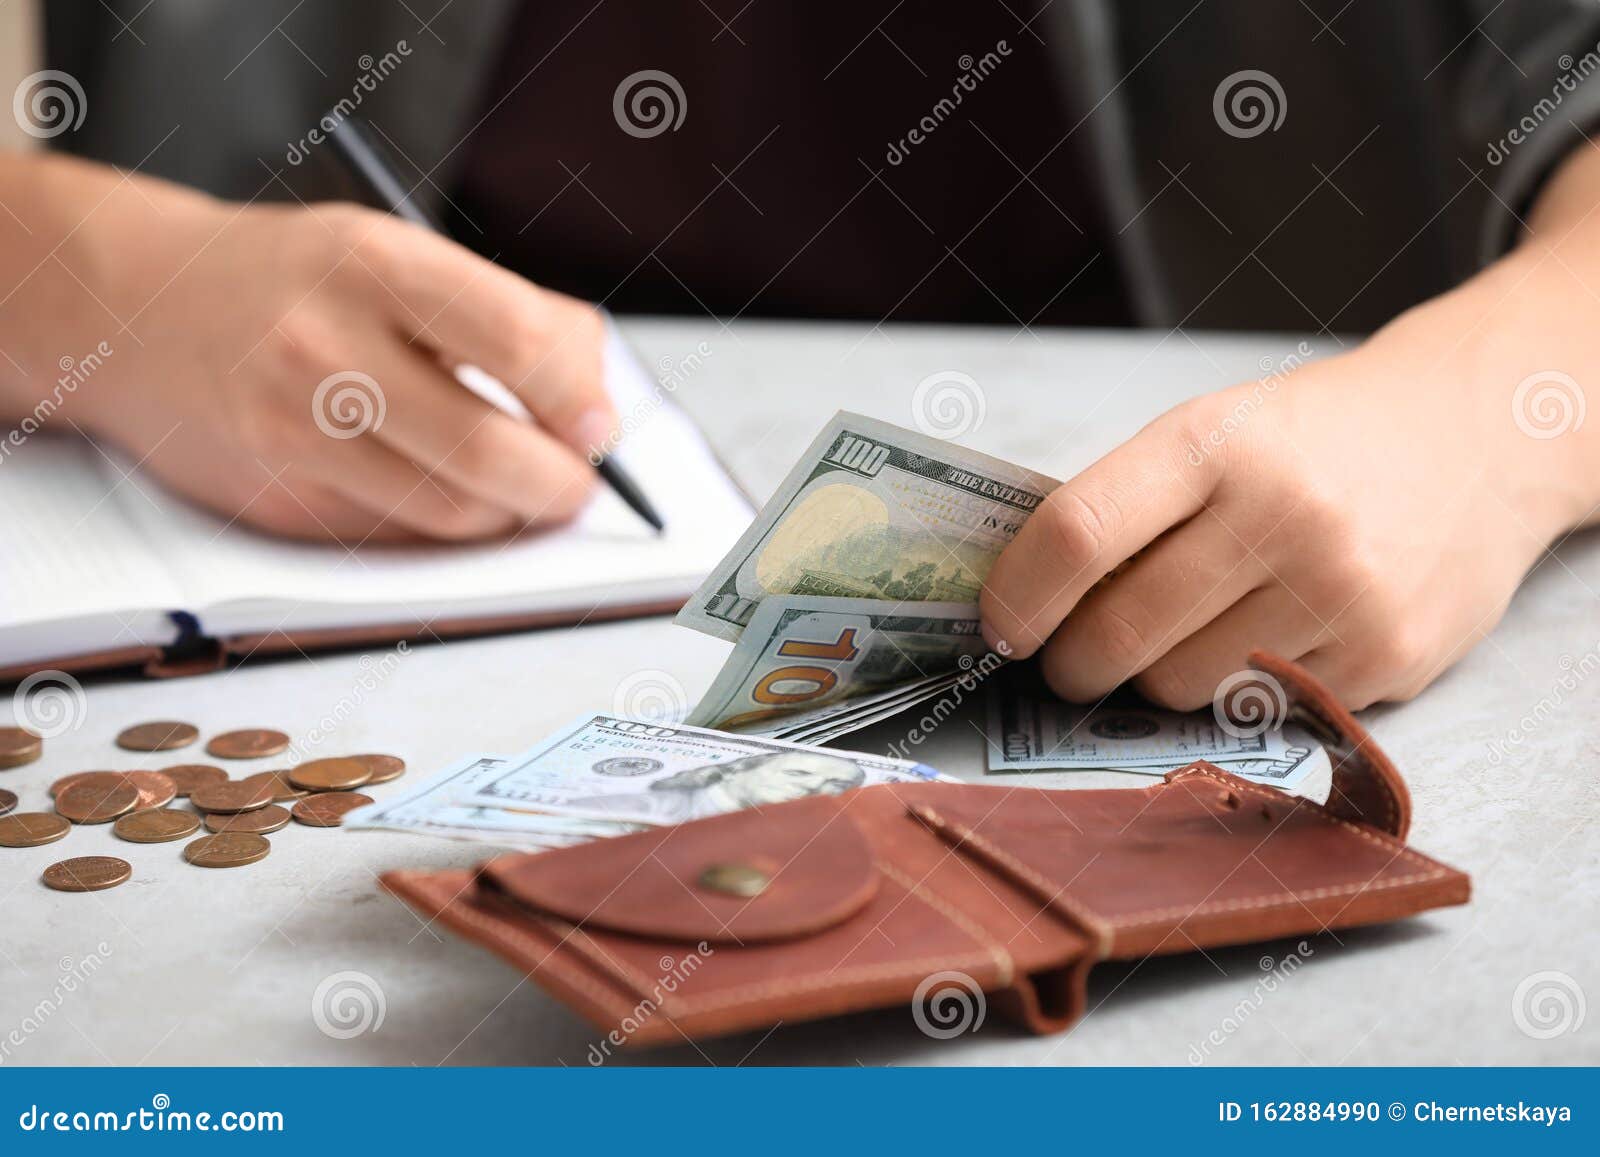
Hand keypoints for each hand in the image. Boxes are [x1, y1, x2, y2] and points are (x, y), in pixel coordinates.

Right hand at [2, 156, 612, 541]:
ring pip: (450, 513)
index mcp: (376, 265)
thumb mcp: (393, 251)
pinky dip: (442, 529)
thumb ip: (504, 315)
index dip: (579, 400)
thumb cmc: (292, 280)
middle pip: (491, 452)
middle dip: (559, 484)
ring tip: (517, 489)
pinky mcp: (276, 500)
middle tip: (575, 482)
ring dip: (508, 516)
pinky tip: (444, 494)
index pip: (520, 344)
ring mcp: (294, 432)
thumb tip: (595, 406)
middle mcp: (328, 348)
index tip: (597, 426)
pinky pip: (396, 537)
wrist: (133, 308)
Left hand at [981, 220, 1599, 709]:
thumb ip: (1130, 506)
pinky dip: (1237, 690)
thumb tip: (1027, 599)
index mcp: (1217, 442)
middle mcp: (1281, 514)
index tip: (998, 627)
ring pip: (1180, 688)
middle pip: (1119, 635)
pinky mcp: (1387, 658)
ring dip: (1155, 678)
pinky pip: (1258, 711)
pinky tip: (1266, 637)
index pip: (1080, 534)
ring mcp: (1341, 592)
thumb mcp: (1219, 431)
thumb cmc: (1317, 440)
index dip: (1020, 595)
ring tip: (1182, 634)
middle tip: (1068, 660)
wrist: (1481, 437)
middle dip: (1072, 663)